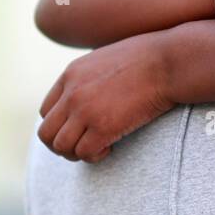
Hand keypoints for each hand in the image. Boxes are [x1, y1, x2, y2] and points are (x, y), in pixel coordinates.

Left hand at [37, 33, 174, 162]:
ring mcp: (85, 110)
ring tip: (98, 147)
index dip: (61, 126)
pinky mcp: (103, 126)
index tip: (82, 128)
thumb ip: (92, 76)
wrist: (168, 62)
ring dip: (77, 153)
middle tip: (85, 145)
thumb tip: (95, 94)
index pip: (46, 112)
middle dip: (63, 145)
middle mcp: (72, 93)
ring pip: (60, 147)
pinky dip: (95, 156)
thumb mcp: (108, 59)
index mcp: (71, 75)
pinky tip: (111, 147)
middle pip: (46, 133)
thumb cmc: (149, 59)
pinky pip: (84, 153)